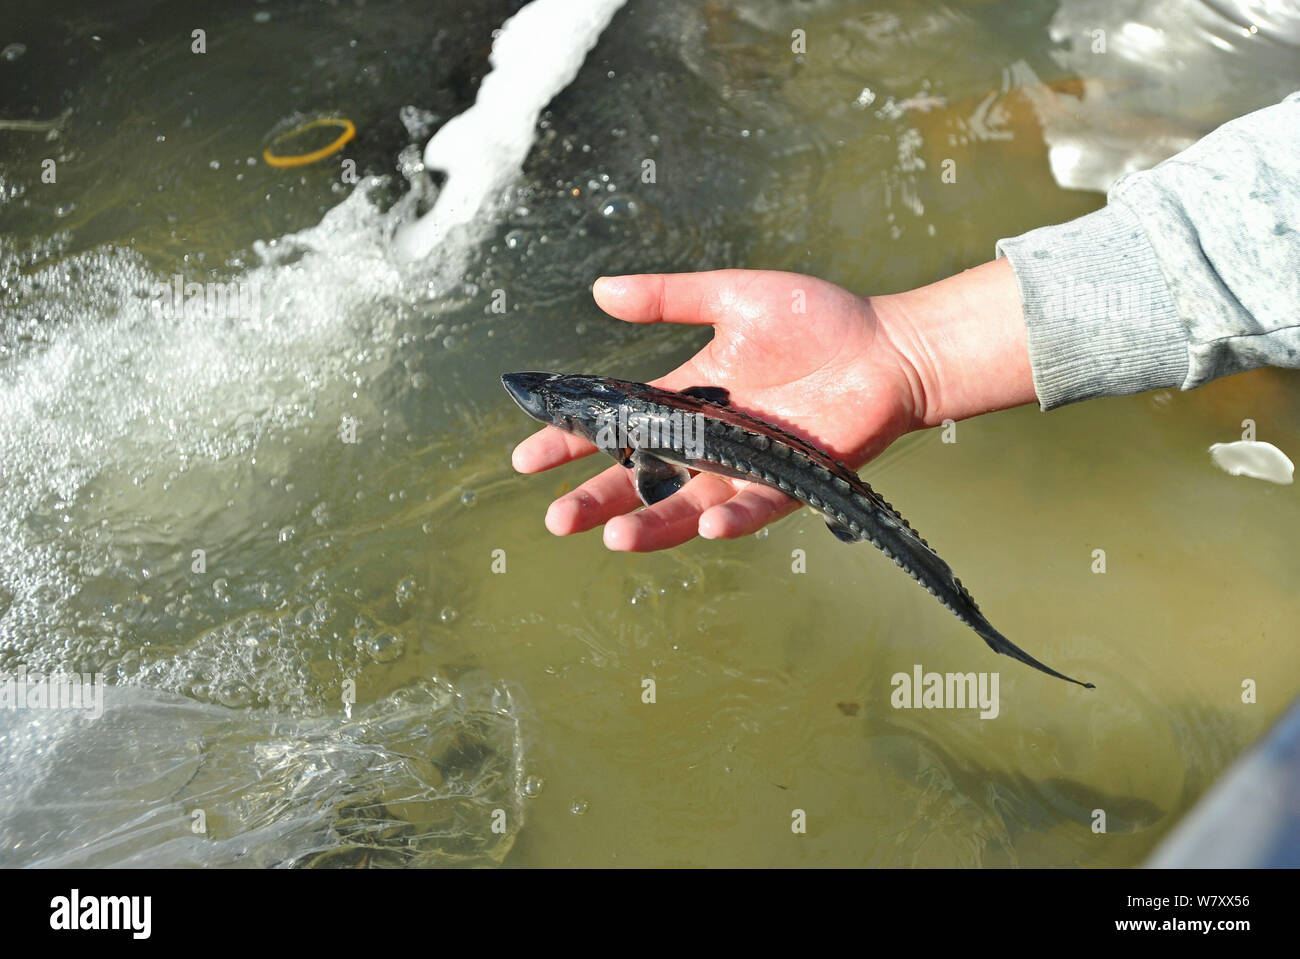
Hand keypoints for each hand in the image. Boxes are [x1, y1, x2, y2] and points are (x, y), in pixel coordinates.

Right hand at [510, 269, 931, 550]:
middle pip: (642, 478)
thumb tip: (599, 290)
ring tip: (612, 538)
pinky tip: (709, 528)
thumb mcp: (732, 295)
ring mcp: (749, 465)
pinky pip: (758, 506)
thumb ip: (669, 298)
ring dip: (653, 524)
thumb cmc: (817, 317)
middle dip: (598, 500)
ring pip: (689, 505)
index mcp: (687, 398)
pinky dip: (734, 518)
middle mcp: (709, 440)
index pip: (616, 427)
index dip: (571, 443)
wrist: (890, 344)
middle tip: (557, 520)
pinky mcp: (793, 480)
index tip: (526, 458)